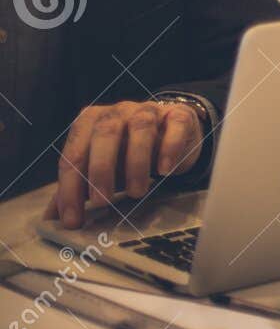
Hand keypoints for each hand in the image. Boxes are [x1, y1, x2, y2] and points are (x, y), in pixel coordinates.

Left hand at [47, 100, 203, 227]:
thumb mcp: (99, 169)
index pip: (74, 153)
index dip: (70, 188)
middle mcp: (118, 111)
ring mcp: (149, 109)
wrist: (170, 133)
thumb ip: (77, 187)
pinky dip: (169, 147)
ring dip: (136, 163)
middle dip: (101, 170)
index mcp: (90, 121)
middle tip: (103, 201)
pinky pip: (174, 124)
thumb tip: (50, 218)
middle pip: (105, 133)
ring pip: (140, 128)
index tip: (74, 218)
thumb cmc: (127, 153)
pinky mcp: (178, 114)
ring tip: (137, 192)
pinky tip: (164, 170)